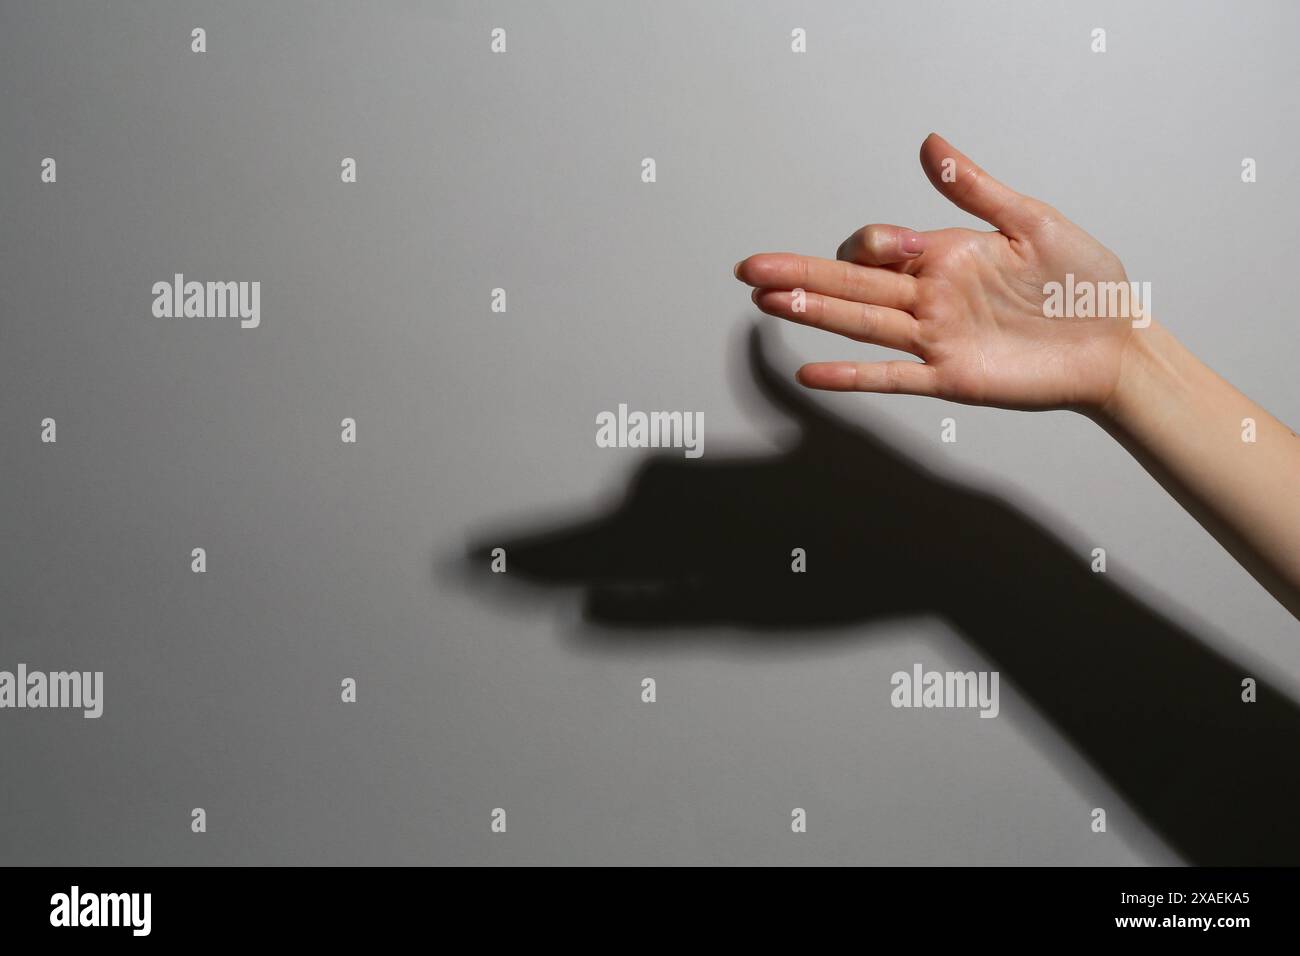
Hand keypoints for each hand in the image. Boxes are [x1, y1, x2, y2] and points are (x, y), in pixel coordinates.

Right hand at [735, 133, 1138, 413]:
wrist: (1114, 343)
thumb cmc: (1083, 282)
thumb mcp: (1033, 222)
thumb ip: (975, 191)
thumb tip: (928, 144)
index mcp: (946, 255)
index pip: (881, 246)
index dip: (869, 245)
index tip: (881, 248)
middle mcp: (931, 297)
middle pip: (852, 285)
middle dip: (799, 274)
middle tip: (749, 270)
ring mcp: (935, 339)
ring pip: (862, 324)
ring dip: (814, 314)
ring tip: (767, 303)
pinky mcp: (950, 378)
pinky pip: (892, 377)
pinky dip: (852, 377)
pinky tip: (811, 374)